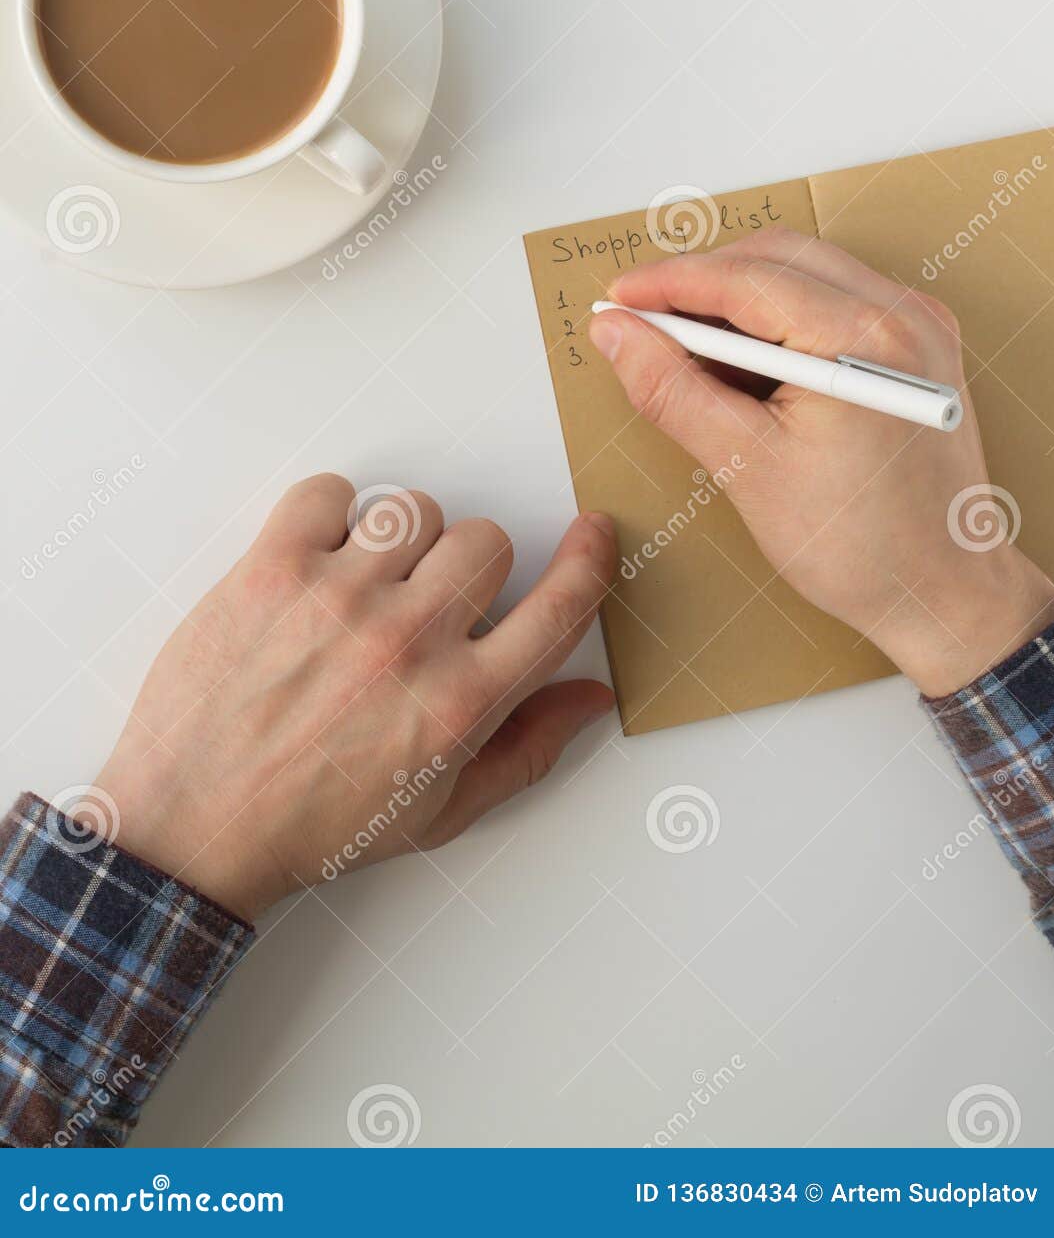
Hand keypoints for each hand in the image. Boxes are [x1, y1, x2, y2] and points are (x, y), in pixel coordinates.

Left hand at [90, 477, 615, 920]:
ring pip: (414, 511)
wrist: (194, 829)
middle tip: (426, 606)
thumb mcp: (439, 813)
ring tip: (363, 588)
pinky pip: (329, 491)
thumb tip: (590, 695)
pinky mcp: (272, 570)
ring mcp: (339, 600)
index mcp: (460, 705)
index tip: (591, 533)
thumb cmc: (313, 828)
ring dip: (400, 543)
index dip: (588, 559)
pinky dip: (330, 514)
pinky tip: (318, 562)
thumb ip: (526, 751)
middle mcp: (408, 644)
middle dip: (467, 569)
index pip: (560, 607)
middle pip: (485, 541)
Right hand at [588, 229, 1053, 697]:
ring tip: (689, 354)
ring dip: (738, 299)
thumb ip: (672, 390)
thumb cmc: (861, 547)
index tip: (615, 299)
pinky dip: (780, 318)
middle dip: (701, 282)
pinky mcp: (918, 347)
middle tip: (641, 323)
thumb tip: (617, 334)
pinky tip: (746, 367)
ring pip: (804, 271)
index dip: (668, 282)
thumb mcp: (747, 467)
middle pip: (776, 257)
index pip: (744, 278)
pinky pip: (835, 300)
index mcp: (864, 340)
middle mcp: (902, 315)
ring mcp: (917, 326)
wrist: (944, 593)